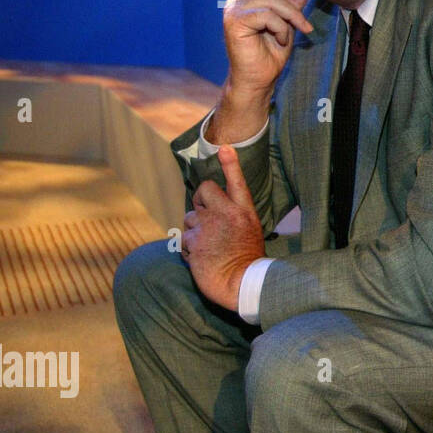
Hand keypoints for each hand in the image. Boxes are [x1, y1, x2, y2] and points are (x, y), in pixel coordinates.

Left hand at [182, 145, 265, 311]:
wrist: (241, 284)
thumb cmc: (246, 260)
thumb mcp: (249, 231)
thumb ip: (231, 216)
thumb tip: (205, 210)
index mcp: (243, 211)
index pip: (236, 182)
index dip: (230, 164)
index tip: (224, 148)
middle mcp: (226, 214)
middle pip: (203, 191)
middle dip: (199, 201)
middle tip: (206, 217)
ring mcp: (208, 227)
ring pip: (189, 218)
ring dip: (194, 231)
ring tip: (209, 248)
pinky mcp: (194, 242)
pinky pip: (183, 240)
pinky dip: (189, 250)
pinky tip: (202, 259)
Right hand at [222, 0, 315, 96]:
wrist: (258, 79)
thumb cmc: (271, 53)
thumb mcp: (289, 22)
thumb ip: (294, 2)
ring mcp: (234, 8)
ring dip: (292, 16)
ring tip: (301, 30)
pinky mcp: (234, 21)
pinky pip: (267, 16)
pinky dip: (281, 29)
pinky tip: (281, 41)